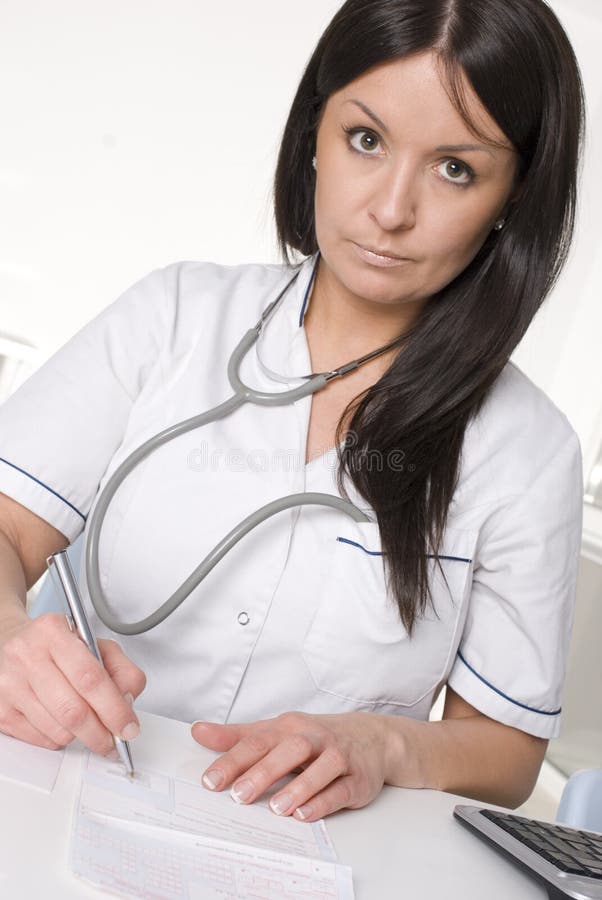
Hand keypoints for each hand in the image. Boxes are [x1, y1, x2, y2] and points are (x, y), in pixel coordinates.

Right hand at [0, 612, 145, 754]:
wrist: (10, 641)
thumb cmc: (55, 644)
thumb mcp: (94, 643)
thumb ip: (120, 668)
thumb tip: (127, 701)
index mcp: (53, 632)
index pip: (90, 678)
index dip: (114, 709)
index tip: (128, 726)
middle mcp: (26, 656)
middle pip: (73, 711)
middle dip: (100, 733)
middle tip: (113, 740)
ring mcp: (9, 684)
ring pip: (57, 729)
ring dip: (80, 736)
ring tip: (86, 724)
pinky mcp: (0, 709)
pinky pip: (40, 739)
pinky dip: (60, 738)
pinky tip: (62, 722)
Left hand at [191, 711, 390, 821]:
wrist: (371, 738)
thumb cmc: (315, 737)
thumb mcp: (275, 732)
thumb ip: (237, 736)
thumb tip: (198, 731)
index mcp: (289, 727)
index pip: (258, 741)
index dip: (233, 760)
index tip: (210, 781)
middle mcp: (314, 738)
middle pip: (289, 750)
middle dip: (263, 772)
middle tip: (238, 795)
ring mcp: (339, 757)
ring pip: (321, 768)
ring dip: (298, 788)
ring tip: (276, 808)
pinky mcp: (358, 779)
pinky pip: (341, 789)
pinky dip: (324, 801)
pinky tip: (305, 814)